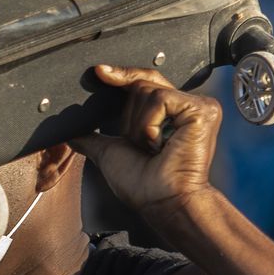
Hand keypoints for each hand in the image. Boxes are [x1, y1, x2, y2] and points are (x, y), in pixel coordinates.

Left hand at [68, 64, 221, 220]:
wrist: (163, 202)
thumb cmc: (144, 186)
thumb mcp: (109, 153)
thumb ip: (92, 138)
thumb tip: (71, 133)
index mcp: (167, 114)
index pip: (142, 82)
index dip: (122, 76)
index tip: (99, 73)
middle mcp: (184, 106)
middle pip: (142, 83)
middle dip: (129, 117)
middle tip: (141, 146)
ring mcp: (196, 105)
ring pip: (148, 91)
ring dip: (139, 127)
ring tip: (153, 149)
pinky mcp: (202, 109)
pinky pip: (161, 100)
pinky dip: (150, 126)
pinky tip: (160, 145)